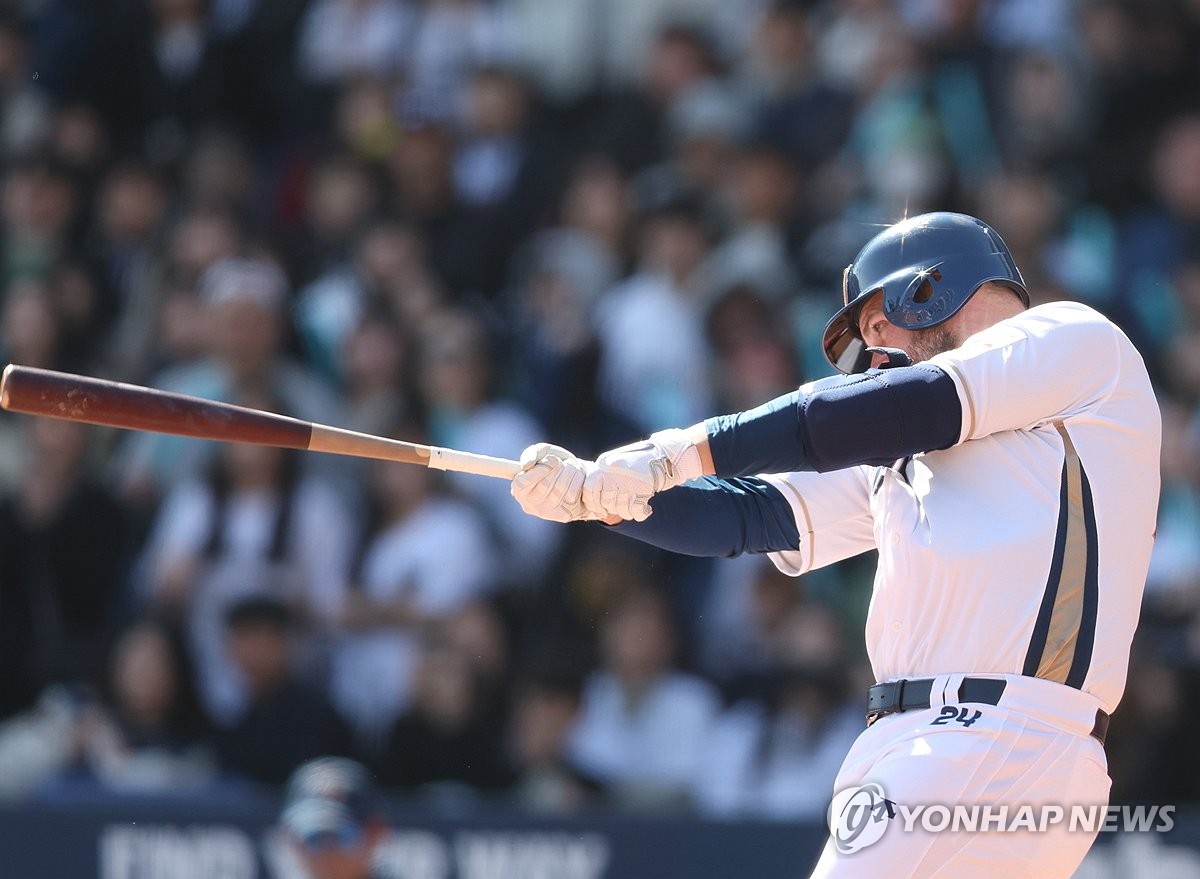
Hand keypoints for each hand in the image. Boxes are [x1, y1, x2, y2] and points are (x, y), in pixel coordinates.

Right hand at [510, 443, 595, 522]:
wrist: (578, 474)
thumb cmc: (555, 463)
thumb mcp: (542, 452)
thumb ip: (531, 453)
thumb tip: (525, 464)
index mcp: (518, 490)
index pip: (522, 484)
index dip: (540, 470)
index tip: (553, 460)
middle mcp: (529, 505)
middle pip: (544, 485)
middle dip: (558, 468)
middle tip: (562, 463)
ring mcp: (546, 513)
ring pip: (560, 489)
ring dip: (570, 472)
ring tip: (571, 468)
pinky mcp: (563, 516)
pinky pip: (572, 496)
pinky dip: (578, 482)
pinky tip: (577, 480)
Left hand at [582, 428, 703, 521]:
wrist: (667, 453)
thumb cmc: (641, 460)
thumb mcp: (618, 462)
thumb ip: (605, 477)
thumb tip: (594, 502)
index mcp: (604, 463)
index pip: (588, 489)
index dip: (593, 503)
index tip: (600, 509)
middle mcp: (613, 470)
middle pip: (605, 501)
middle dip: (614, 509)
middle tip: (623, 506)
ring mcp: (627, 478)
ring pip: (620, 508)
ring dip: (628, 512)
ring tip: (635, 505)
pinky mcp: (643, 487)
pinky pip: (636, 511)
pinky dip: (641, 513)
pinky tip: (645, 509)